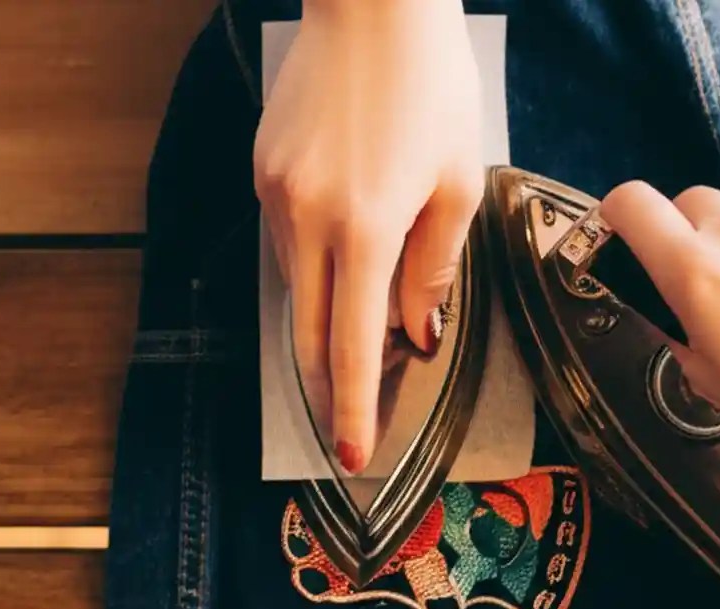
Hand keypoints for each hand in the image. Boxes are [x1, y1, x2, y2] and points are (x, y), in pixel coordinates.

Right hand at [254, 0, 482, 472]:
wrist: (371, 5)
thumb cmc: (431, 85)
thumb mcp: (457, 179)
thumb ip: (433, 265)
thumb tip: (415, 330)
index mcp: (365, 226)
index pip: (351, 343)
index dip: (351, 405)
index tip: (349, 452)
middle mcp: (307, 219)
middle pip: (306, 330)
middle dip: (324, 384)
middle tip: (344, 420)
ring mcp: (274, 194)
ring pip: (295, 286)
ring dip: (322, 322)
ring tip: (356, 344)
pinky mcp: (262, 170)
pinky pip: (286, 241)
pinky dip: (313, 269)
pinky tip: (340, 266)